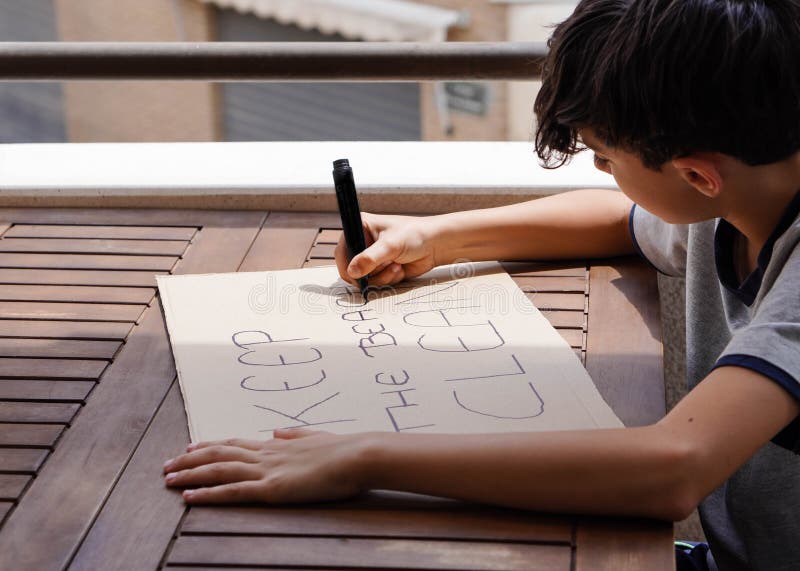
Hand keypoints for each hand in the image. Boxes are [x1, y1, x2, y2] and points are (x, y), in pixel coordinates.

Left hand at [163, 428, 369, 504]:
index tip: (190, 447)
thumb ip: (294, 435)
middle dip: (189, 460)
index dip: (210, 446)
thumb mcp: (316, 437)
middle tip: (166, 465)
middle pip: (218, 455)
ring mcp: (267, 470)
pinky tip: (189, 497)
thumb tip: (276, 431)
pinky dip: (208, 494)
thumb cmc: (343, 450)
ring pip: (219, 471)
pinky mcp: (272, 489)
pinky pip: (233, 492)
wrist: (357, 455)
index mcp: (277, 445)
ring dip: (190, 474)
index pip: (235, 444)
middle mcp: (266, 454)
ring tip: (167, 479)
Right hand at [335, 213, 439, 286]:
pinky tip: (400, 268)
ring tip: (396, 265)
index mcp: (360, 227)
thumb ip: (370, 259)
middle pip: (352, 268)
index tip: (357, 274)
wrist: (436, 245)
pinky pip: (378, 282)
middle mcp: (363, 242)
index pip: (342, 251)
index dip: (347, 265)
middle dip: (370, 272)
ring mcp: (372, 257)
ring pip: (365, 278)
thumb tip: (352, 271)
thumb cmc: (415, 235)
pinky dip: (389, 278)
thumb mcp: (390, 245)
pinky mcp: (382, 269)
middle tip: (385, 265)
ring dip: (382, 276)